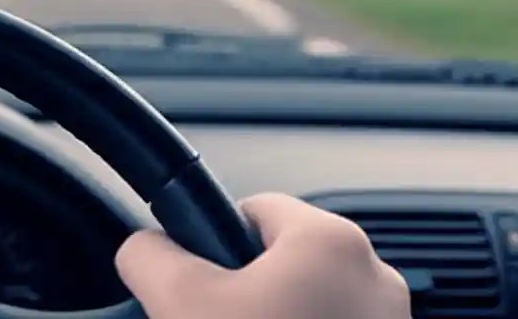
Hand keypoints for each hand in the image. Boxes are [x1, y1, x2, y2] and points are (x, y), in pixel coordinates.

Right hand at [117, 193, 410, 318]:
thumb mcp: (179, 301)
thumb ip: (149, 255)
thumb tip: (142, 248)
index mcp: (330, 240)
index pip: (250, 210)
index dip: (209, 245)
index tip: (195, 289)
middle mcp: (375, 276)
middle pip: (278, 264)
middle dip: (240, 297)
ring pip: (304, 308)